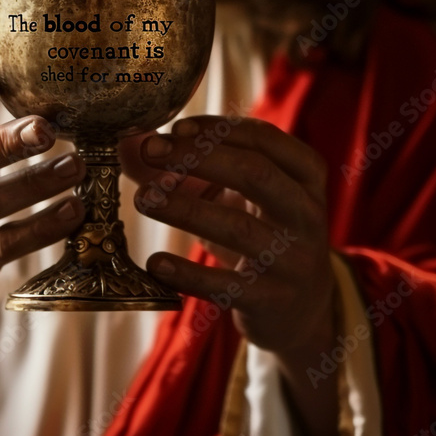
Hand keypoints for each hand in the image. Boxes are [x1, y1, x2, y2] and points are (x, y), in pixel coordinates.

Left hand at [135, 115, 334, 355]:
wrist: (302, 307)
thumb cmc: (260, 231)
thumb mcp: (239, 194)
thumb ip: (187, 165)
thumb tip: (129, 143)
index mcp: (305, 176)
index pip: (264, 138)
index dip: (218, 128)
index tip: (176, 127)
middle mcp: (306, 214)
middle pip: (255, 173)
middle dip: (198, 156)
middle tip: (151, 151)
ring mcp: (292, 260)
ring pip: (238, 227)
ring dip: (184, 208)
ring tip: (143, 198)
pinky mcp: (271, 301)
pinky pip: (226, 284)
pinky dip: (187, 273)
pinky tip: (154, 263)